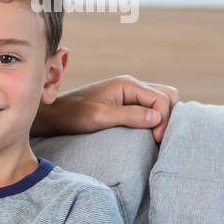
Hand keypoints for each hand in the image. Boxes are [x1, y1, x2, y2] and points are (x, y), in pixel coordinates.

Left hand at [44, 76, 178, 142]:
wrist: (54, 115)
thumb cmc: (73, 115)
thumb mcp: (100, 117)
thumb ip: (129, 116)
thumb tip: (157, 118)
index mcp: (128, 84)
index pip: (161, 99)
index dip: (164, 119)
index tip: (156, 139)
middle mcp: (131, 86)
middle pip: (166, 96)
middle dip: (169, 115)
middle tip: (159, 137)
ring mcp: (128, 94)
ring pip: (159, 101)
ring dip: (162, 117)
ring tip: (156, 136)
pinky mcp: (124, 104)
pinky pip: (148, 108)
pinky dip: (153, 118)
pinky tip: (148, 133)